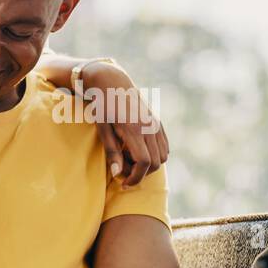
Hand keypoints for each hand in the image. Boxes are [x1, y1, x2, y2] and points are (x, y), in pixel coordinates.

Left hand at [83, 63, 169, 186]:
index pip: (144, 162)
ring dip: (148, 165)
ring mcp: (157, 125)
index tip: (123, 183)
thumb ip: (111, 151)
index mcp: (134, 129)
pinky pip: (165, 147)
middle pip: (156, 163)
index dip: (135, 177)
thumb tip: (117, 173)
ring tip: (128, 158)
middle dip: (140, 173)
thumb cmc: (102, 107)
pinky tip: (137, 152)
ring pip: (163, 156)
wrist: (113, 84)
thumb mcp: (102, 130)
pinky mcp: (159, 123)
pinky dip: (155, 156)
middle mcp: (150, 127)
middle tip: (122, 171)